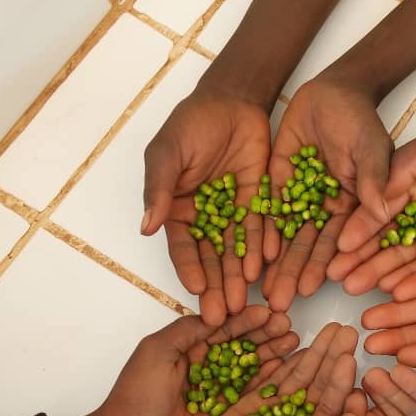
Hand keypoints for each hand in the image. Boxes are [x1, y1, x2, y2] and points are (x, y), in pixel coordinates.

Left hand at [94, 307, 297, 415]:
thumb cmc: (136, 395)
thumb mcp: (157, 351)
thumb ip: (187, 330)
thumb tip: (218, 314)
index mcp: (186, 345)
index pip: (222, 326)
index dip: (246, 319)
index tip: (268, 313)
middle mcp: (203, 364)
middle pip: (240, 344)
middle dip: (265, 333)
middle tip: (289, 325)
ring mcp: (214, 388)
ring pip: (248, 366)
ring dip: (271, 353)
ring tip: (294, 341)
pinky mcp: (221, 412)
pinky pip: (248, 393)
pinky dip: (267, 380)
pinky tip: (285, 368)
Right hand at [142, 85, 270, 325]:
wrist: (232, 100)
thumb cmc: (191, 123)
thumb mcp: (167, 154)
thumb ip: (158, 190)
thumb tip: (145, 228)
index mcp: (179, 211)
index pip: (183, 248)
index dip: (189, 270)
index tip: (197, 291)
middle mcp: (207, 219)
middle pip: (213, 258)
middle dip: (219, 286)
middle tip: (226, 315)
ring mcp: (235, 213)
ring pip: (239, 250)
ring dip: (243, 276)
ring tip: (250, 302)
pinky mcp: (261, 204)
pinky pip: (265, 230)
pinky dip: (266, 248)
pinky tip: (270, 266)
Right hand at [166, 322, 359, 415]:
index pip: (331, 410)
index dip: (342, 384)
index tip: (352, 359)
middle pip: (320, 387)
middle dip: (334, 359)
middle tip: (348, 332)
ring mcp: (274, 413)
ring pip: (300, 378)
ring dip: (316, 354)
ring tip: (333, 330)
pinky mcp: (251, 404)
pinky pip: (272, 378)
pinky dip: (286, 361)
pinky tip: (301, 342)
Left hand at [261, 74, 392, 310]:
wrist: (333, 91)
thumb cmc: (360, 118)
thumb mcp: (371, 148)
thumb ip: (373, 180)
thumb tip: (383, 213)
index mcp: (353, 207)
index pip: (339, 242)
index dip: (325, 265)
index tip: (312, 288)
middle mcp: (327, 209)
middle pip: (309, 247)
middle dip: (294, 274)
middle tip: (279, 304)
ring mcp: (302, 198)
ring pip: (286, 237)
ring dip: (276, 265)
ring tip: (262, 293)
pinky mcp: (279, 184)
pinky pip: (268, 213)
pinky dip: (260, 235)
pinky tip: (250, 259)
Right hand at [329, 117, 415, 295]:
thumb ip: (408, 165)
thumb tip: (374, 196)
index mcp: (415, 176)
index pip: (380, 205)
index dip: (359, 226)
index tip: (341, 245)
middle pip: (386, 236)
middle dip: (361, 256)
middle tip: (337, 276)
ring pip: (405, 256)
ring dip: (379, 271)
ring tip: (353, 288)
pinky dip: (411, 280)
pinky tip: (389, 291)